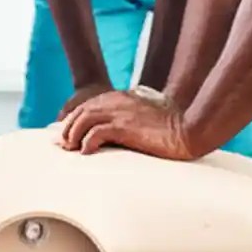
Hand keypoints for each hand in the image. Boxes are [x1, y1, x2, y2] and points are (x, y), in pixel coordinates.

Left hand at [58, 88, 196, 159]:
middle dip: (69, 127)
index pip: (88, 105)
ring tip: (72, 149)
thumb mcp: (144, 118)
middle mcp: (117, 101)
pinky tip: (86, 153)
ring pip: (84, 120)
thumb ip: (127, 119)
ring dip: (74, 135)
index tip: (67, 135)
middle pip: (82, 111)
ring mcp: (120, 113)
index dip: (75, 120)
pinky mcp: (124, 127)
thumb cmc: (170, 128)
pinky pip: (96, 133)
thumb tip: (112, 133)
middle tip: (64, 145)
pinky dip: (87, 143)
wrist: (187, 129)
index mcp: (121, 97)